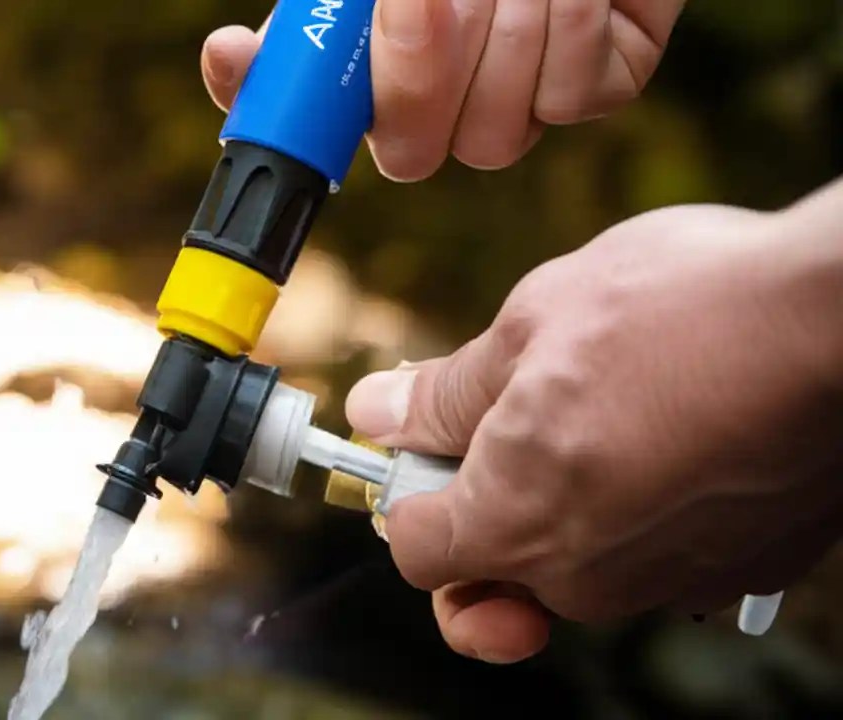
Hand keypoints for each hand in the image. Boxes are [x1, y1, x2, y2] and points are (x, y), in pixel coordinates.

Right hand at [202, 0, 684, 180]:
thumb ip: (325, 5)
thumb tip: (230, 53)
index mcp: (374, 71)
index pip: (306, 137)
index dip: (290, 126)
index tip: (265, 60)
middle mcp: (438, 107)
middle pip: (409, 156)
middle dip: (420, 73)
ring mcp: (518, 105)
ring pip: (495, 138)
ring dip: (504, 33)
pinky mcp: (596, 87)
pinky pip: (571, 97)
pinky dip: (568, 27)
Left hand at [345, 184, 842, 662]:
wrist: (840, 321)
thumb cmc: (684, 309)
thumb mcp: (531, 324)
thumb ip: (446, 392)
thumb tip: (380, 413)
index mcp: (515, 521)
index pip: (418, 554)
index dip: (409, 496)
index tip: (427, 448)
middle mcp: (587, 576)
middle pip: (496, 569)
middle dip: (488, 505)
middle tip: (514, 425)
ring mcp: (668, 581)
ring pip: (578, 562)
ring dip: (569, 499)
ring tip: (604, 404)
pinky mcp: (737, 569)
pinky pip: (655, 552)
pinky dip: (644, 504)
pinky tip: (666, 428)